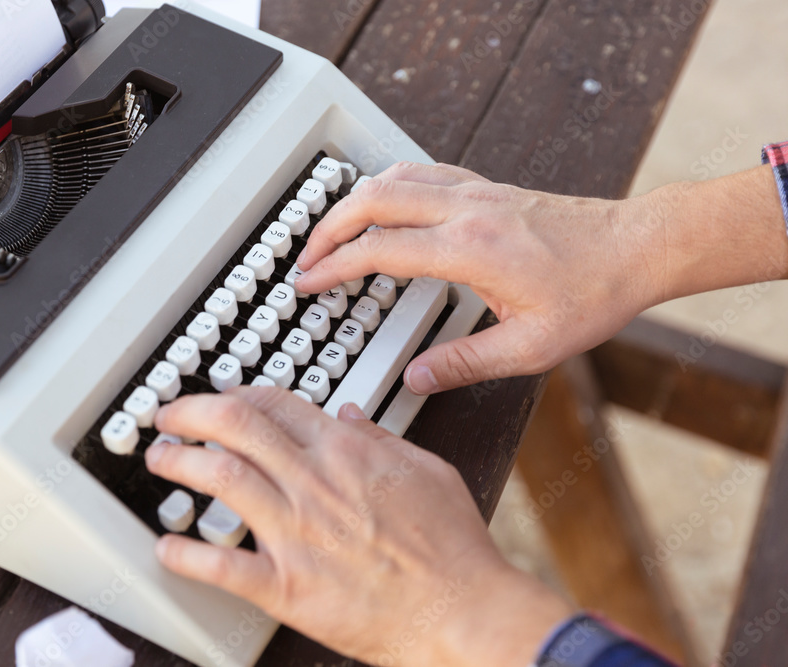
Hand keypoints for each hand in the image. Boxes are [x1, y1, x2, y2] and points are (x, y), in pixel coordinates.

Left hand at [146, 387, 571, 665]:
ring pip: (219, 478)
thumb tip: (349, 417)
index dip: (237, 395)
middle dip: (190, 412)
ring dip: (178, 463)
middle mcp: (313, 483)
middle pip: (234, 426)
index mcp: (345, 451)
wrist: (462, 612)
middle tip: (169, 415)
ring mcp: (295, 534)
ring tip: (160, 459)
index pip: (273, 403)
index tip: (222, 400)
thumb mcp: (427, 470)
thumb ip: (381, 439)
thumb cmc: (452, 547)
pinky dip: (186, 554)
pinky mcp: (286, 587)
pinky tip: (165, 547)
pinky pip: (221, 566)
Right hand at [294, 162, 659, 394]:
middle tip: (306, 258)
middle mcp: (466, 211)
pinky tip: (382, 203)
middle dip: (327, 227)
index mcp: (470, 250)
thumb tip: (416, 378)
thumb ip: (465, 364)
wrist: (636, 248)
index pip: (379, 250)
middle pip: (372, 201)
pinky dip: (387, 185)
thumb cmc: (593, 292)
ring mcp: (475, 192)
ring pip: (393, 177)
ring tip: (332, 232)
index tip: (310, 283)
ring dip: (353, 202)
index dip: (334, 266)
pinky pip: (420, 171)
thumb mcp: (530, 347)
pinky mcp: (486, 188)